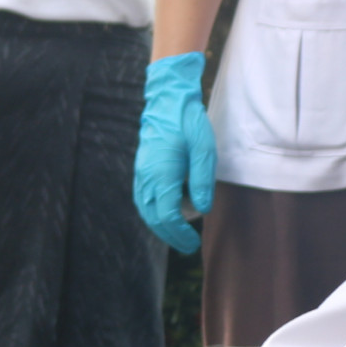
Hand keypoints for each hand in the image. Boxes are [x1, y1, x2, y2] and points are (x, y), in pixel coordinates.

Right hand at [134, 53, 214, 253]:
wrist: (167, 100)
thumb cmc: (188, 122)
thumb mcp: (204, 149)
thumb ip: (202, 180)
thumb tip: (202, 209)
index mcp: (161, 174)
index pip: (167, 216)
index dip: (179, 234)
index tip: (192, 244)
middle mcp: (146, 177)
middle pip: (153, 218)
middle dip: (169, 236)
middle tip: (187, 246)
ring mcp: (141, 172)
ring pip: (145, 210)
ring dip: (159, 226)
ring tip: (177, 234)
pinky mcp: (141, 168)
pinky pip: (143, 198)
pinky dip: (153, 212)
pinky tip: (166, 213)